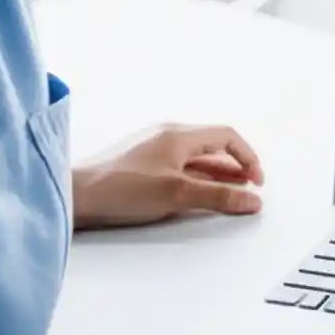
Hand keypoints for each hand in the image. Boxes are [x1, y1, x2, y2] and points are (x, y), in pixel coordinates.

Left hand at [72, 124, 264, 228]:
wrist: (77, 195)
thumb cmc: (122, 189)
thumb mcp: (178, 194)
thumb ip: (219, 197)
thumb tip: (252, 200)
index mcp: (178, 134)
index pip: (227, 136)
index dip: (248, 157)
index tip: (257, 181)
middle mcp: (167, 135)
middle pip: (213, 145)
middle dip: (235, 166)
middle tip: (249, 188)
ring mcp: (153, 148)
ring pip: (196, 157)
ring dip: (218, 174)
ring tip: (231, 193)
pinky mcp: (141, 163)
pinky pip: (180, 165)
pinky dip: (197, 178)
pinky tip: (198, 194)